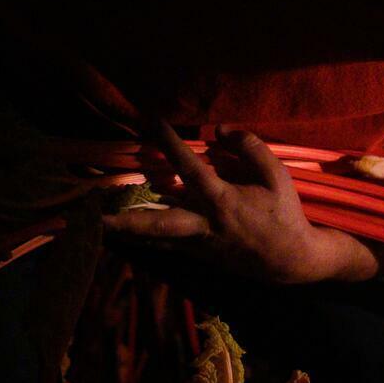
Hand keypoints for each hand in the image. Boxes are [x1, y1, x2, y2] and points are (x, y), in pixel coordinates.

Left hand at [101, 123, 376, 285]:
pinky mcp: (196, 254)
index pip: (190, 168)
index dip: (170, 144)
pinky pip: (162, 243)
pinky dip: (140, 235)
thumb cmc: (284, 214)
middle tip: (93, 214)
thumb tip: (220, 130)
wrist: (291, 261)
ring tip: (92, 221)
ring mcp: (197, 243)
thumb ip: (250, 147)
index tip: (152, 122)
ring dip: (124, 230)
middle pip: (156, 223)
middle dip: (124, 219)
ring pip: (153, 237)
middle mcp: (203, 224)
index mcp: (223, 201)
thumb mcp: (276, 175)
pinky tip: (118, 228)